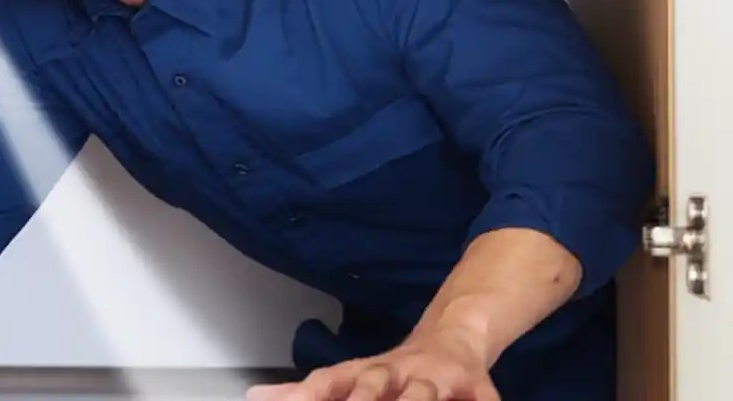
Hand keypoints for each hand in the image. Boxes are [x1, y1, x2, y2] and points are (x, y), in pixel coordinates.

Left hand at [245, 328, 499, 400]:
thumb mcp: (349, 378)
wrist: (454, 338)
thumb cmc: (394, 373)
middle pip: (372, 385)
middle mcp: (396, 372)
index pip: (330, 382)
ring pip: (423, 395)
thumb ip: (305, 391)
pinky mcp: (477, 388)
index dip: (308, 394)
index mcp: (364, 373)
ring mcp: (436, 379)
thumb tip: (255, 396)